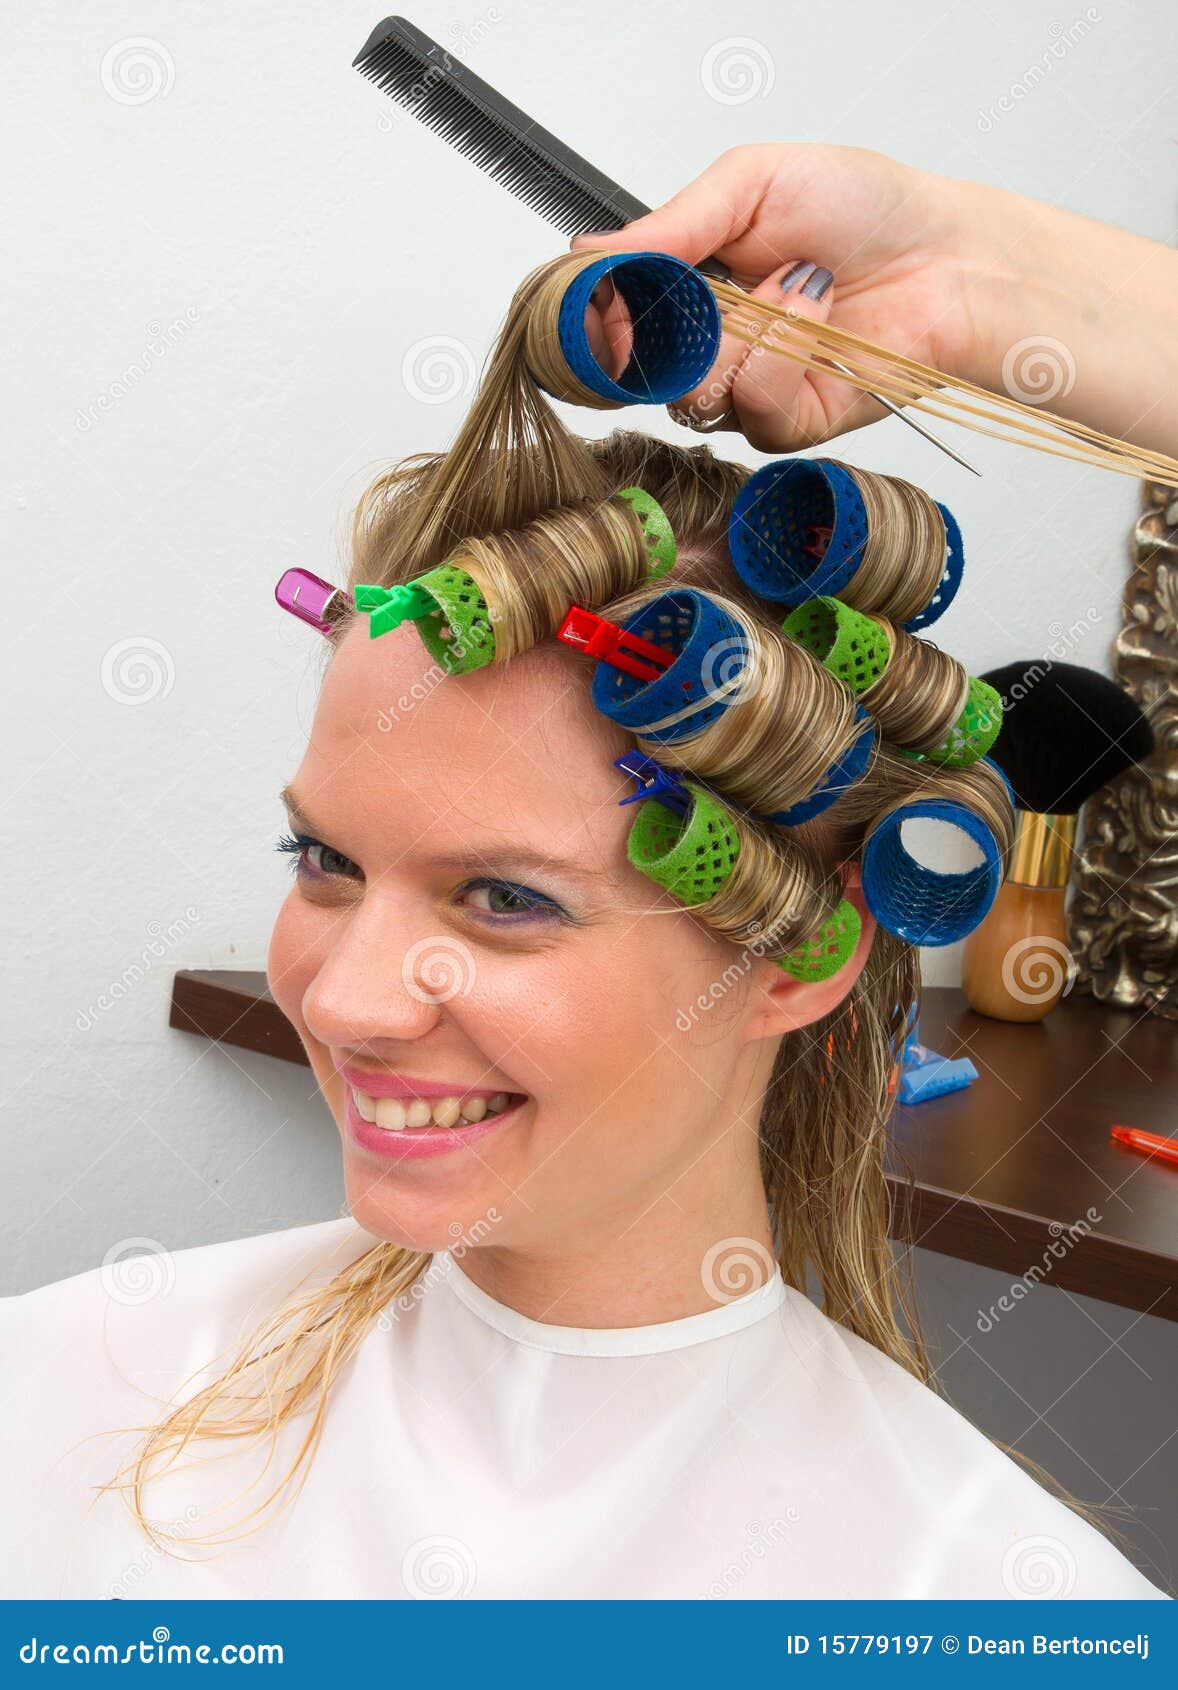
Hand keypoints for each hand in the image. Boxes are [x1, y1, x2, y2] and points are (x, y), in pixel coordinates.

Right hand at [574, 143, 986, 452]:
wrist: (950, 255)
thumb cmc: (868, 209)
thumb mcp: (752, 183)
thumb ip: (669, 225)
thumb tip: (587, 250)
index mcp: (690, 283)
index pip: (611, 320)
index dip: (597, 320)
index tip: (605, 303)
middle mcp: (710, 343)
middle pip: (639, 369)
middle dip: (672, 328)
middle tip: (719, 287)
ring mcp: (745, 388)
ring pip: (693, 394)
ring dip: (746, 333)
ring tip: (799, 281)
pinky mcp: (787, 424)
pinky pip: (752, 410)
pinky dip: (785, 357)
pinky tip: (819, 315)